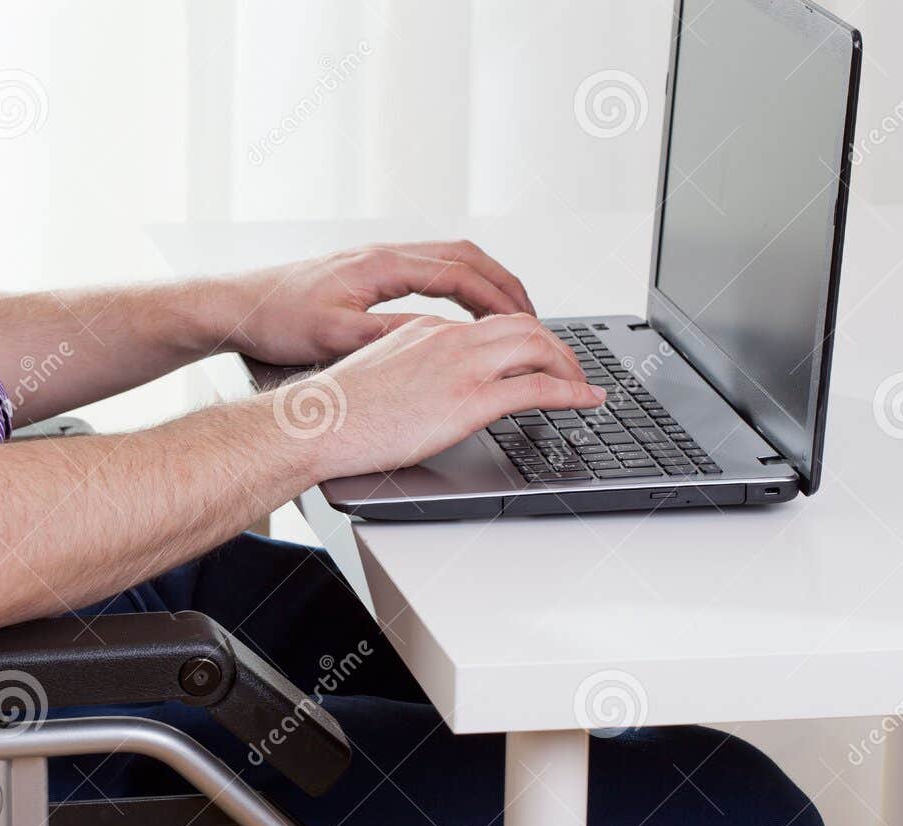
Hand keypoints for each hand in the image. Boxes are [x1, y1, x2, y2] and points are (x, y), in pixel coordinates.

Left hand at [209, 241, 537, 366]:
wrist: (237, 306)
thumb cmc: (277, 320)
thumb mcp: (336, 337)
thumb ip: (391, 336)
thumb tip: (442, 338)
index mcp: (383, 266)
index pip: (461, 274)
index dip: (499, 299)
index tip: (527, 323)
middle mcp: (384, 254)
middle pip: (466, 257)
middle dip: (506, 286)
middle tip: (536, 317)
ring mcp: (376, 260)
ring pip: (450, 259)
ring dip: (485, 283)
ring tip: (511, 314)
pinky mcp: (366, 273)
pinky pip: (429, 270)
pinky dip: (459, 286)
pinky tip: (461, 310)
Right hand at [274, 314, 602, 480]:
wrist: (316, 424)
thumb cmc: (333, 412)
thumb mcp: (375, 374)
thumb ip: (407, 371)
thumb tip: (421, 393)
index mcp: (425, 331)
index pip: (488, 325)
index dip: (521, 338)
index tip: (535, 356)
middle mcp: (449, 339)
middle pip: (522, 325)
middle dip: (556, 346)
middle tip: (570, 369)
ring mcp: (462, 366)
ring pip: (538, 346)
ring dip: (569, 365)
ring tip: (582, 386)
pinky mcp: (470, 399)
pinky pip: (538, 387)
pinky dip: (572, 391)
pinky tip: (586, 401)